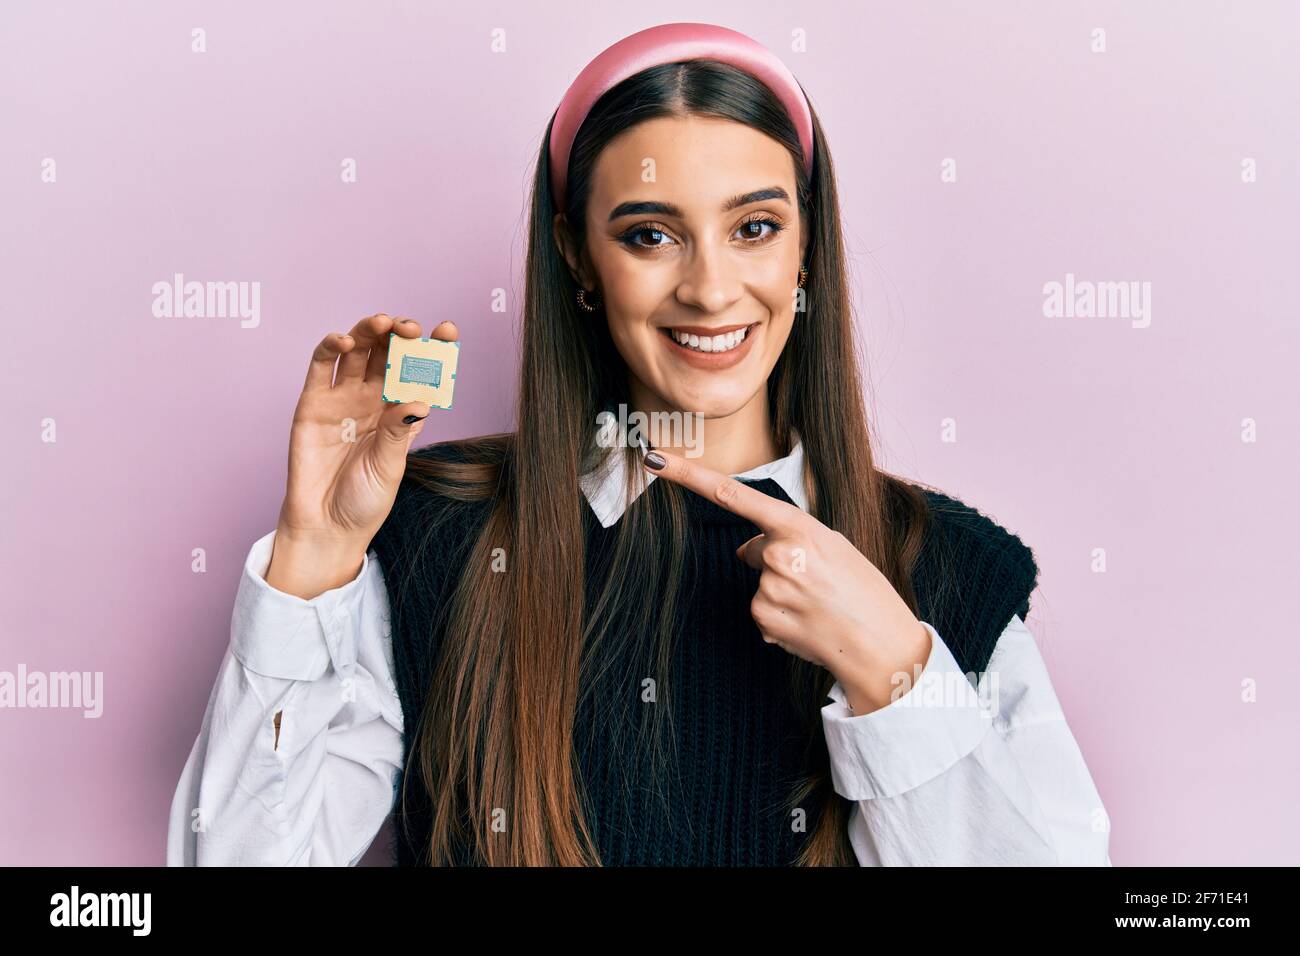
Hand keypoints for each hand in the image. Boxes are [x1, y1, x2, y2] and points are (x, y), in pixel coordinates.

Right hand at [266, 313, 458, 597]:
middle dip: (399, 333)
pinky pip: (320, 366)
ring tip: (381, 323)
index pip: (420, 371)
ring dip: (368, 330)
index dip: (434, 347)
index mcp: (400, 411)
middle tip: (408, 328)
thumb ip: (399, 432)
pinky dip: (330, 346)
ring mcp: (342, 397)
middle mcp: (373, 399)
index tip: (447, 329)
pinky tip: (343, 340)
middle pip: (387, 352)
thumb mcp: (390, 466)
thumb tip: (419, 400)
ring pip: (357, 351)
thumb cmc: (364, 499)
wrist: (326, 526)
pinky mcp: (312, 403)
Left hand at [643, 448, 930, 713]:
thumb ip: (785, 537)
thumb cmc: (862, 590)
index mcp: (800, 526)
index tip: (655, 460)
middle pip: (753, 551)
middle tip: (818, 582)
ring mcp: (771, 588)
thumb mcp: (832, 547)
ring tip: (819, 605)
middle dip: (774, 562)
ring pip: (759, 584)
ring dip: (782, 593)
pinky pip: (761, 611)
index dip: (689, 476)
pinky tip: (808, 623)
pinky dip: (780, 618)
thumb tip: (742, 551)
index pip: (733, 494)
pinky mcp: (765, 618)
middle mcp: (781, 554)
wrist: (883, 643)